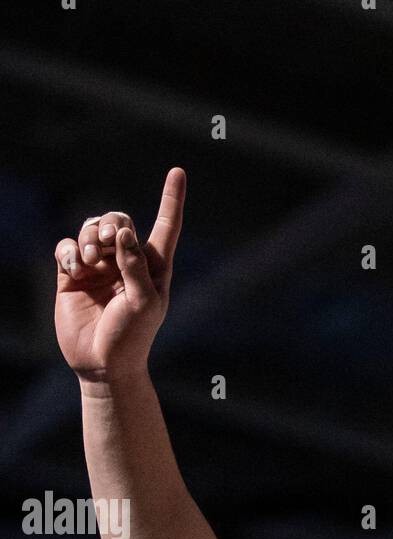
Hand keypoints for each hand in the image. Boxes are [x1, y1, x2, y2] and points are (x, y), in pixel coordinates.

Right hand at [53, 167, 185, 381]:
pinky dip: (69, 250)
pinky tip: (74, 268)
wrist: (102, 365)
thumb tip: (123, 231)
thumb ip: (135, 265)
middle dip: (112, 224)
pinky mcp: (73, 276)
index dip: (171, 200)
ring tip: (90, 261)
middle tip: (106, 244)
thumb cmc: (132, 339)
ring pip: (91, 230)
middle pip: (120, 221)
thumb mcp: (143, 303)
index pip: (165, 227)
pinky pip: (67, 247)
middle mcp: (126, 262)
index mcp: (153, 268)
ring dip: (89, 237)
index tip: (177, 171)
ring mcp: (99, 268)